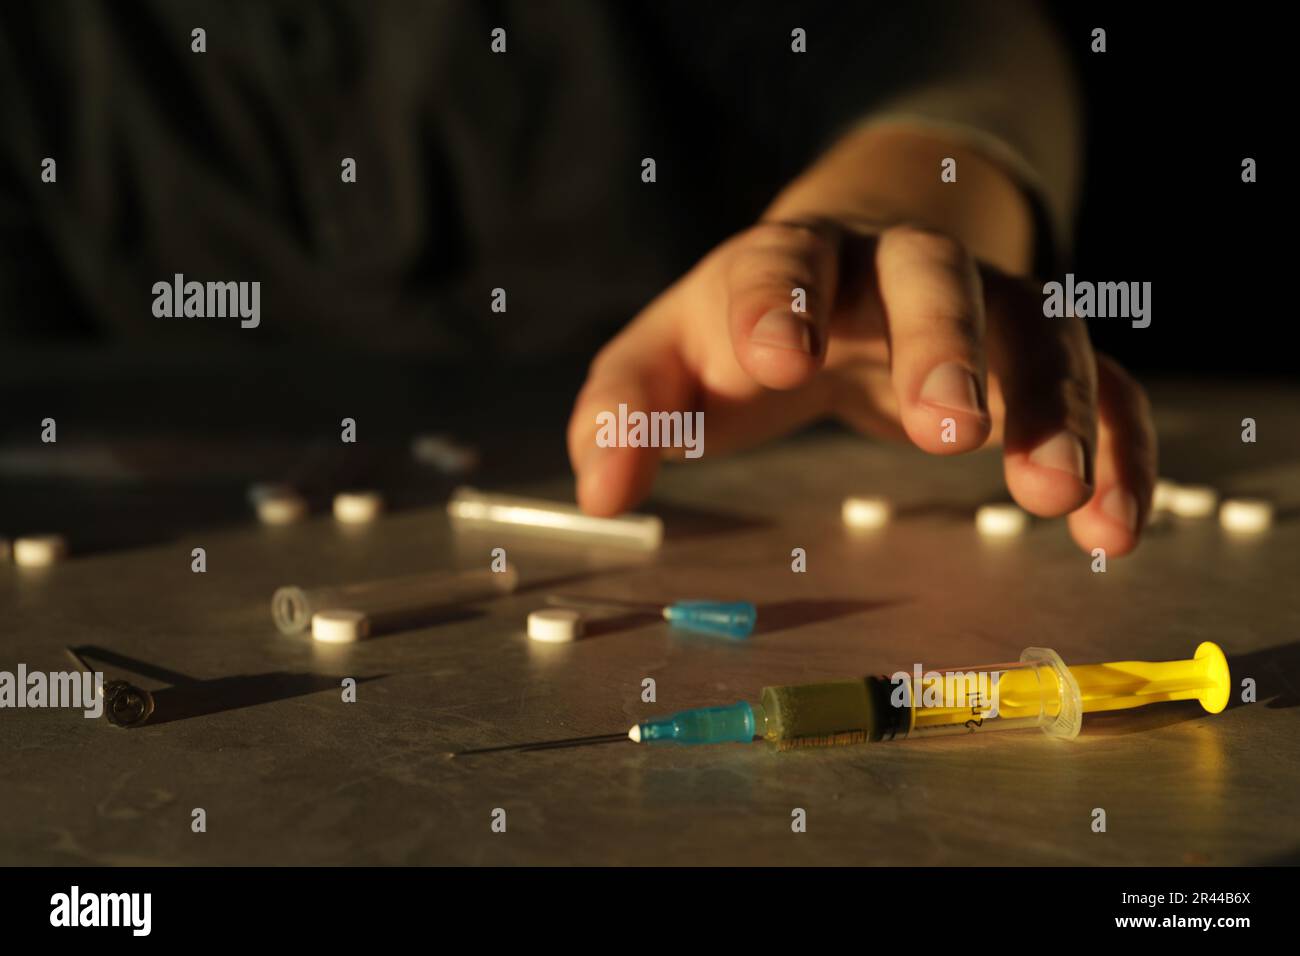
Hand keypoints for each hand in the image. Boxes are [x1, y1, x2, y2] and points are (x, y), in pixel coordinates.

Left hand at [567, 135, 1155, 556]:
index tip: (775, 363)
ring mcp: (981, 303)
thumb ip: (626, 411)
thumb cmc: (742, 328)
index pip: (782, 264)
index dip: (777, 307)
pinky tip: (1113, 527)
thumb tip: (602, 490)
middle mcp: (895, 268)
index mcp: (787, 261)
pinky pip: (1103, 383)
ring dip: (1053, 407)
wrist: (843, 268)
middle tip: (944, 429)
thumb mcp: (670, 358)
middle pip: (934, 277)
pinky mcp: (1036, 356)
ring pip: (1038, 328)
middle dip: (942, 345)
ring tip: (1051, 497)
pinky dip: (1120, 446)